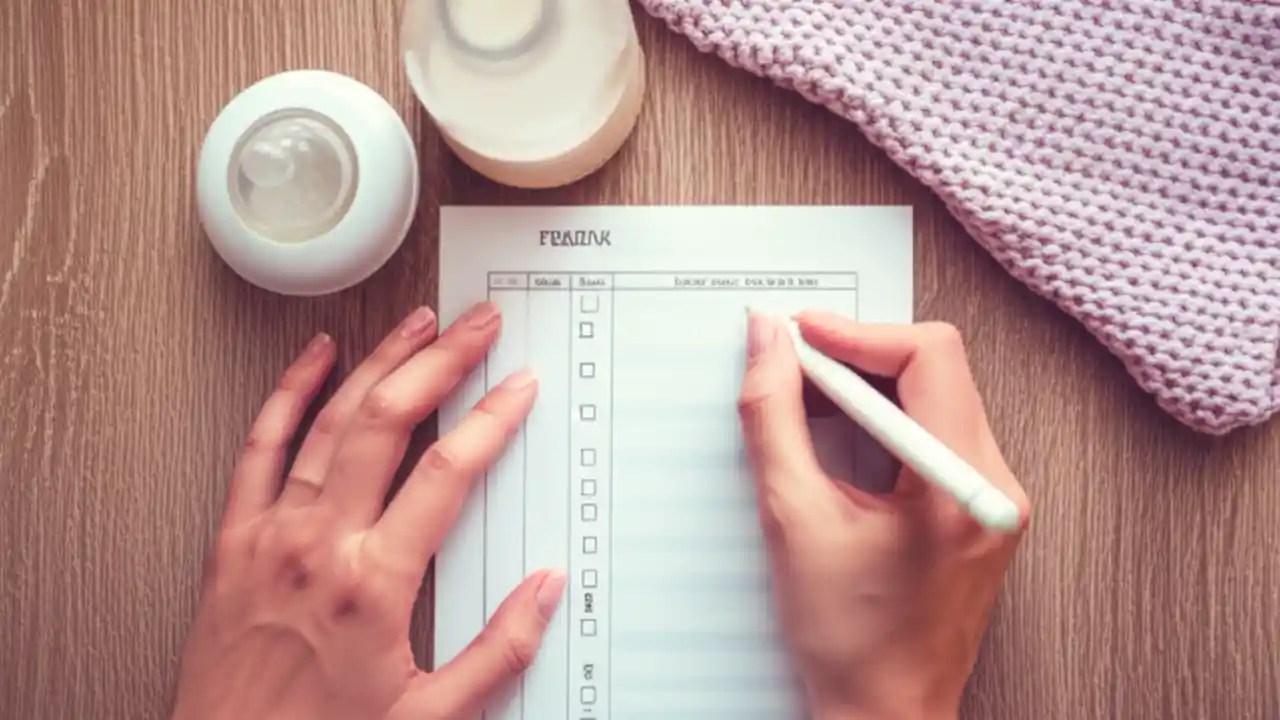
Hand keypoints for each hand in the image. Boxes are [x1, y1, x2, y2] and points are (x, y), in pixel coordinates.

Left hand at [171, 303, 564, 719]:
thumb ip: (499, 652)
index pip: (448, 473)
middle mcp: (320, 543)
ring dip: (379, 363)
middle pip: (389, 422)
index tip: (518, 387)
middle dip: (442, 361)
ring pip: (331, 420)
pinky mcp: (233, 539)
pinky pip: (261, 447)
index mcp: (375, 582)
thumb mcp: (430, 717)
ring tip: (417, 325)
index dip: (492, 419)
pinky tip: (315, 357)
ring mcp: (271, 533)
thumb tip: (545, 591)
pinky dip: (289, 393)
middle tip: (477, 326)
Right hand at [738, 311, 1030, 719]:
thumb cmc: (850, 642)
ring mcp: (991, 496)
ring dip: (866, 388)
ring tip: (804, 399)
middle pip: (935, 370)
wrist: (886, 715)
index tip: (801, 335)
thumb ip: (772, 419)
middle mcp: (995, 483)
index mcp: (964, 484)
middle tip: (792, 363)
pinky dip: (880, 421)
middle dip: (856, 357)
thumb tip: (765, 344)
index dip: (857, 335)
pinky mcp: (973, 507)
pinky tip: (833, 435)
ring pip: (934, 396)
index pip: (929, 359)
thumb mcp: (793, 519)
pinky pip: (932, 433)